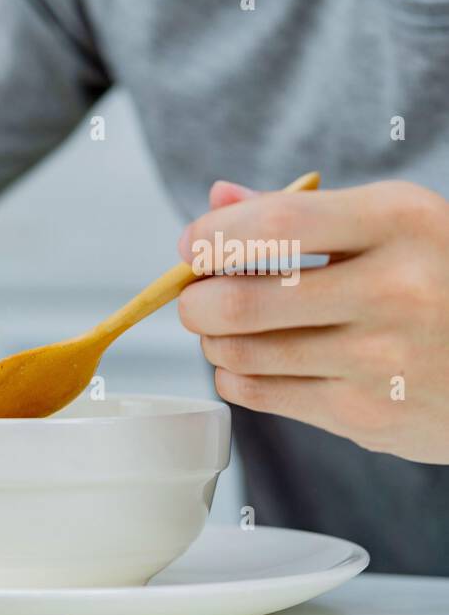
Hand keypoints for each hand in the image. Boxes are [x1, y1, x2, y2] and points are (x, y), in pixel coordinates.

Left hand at [177, 179, 448, 463]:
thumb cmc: (440, 276)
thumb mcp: (392, 223)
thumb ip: (299, 211)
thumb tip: (216, 199)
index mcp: (402, 223)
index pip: (274, 225)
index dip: (211, 237)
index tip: (190, 245)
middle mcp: (395, 291)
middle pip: (240, 303)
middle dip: (195, 299)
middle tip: (196, 295)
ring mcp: (382, 360)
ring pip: (241, 353)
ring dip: (212, 339)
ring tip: (225, 326)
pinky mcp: (368, 415)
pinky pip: (260, 393)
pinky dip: (234, 373)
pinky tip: (249, 359)